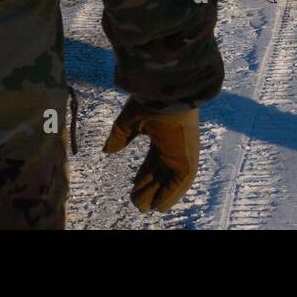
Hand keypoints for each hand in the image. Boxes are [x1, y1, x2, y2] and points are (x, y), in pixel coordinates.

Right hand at [103, 97, 199, 212]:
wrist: (167, 89)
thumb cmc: (151, 99)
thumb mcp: (131, 119)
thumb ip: (120, 135)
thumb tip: (107, 150)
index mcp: (164, 135)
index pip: (154, 160)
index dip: (144, 174)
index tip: (133, 187)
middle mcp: (175, 145)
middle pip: (162, 172)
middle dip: (149, 188)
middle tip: (136, 202)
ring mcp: (183, 151)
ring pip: (171, 180)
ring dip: (159, 194)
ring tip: (145, 207)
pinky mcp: (189, 157)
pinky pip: (181, 182)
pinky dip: (171, 195)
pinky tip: (160, 206)